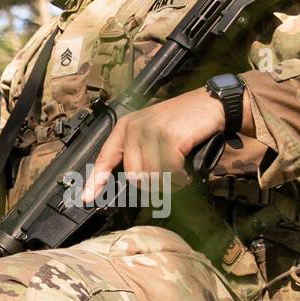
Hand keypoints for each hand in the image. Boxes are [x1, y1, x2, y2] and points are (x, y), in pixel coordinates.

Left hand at [81, 88, 226, 202]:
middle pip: (133, 176)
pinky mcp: (169, 137)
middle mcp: (134, 127)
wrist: (212, 103)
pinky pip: (170, 172)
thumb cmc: (185, 121)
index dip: (96, 179)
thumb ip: (140, 152)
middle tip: (170, 181)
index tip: (87, 197)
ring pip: (152, 177)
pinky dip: (181, 178)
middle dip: (152, 185)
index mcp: (126, 126)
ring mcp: (151, 131)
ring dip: (170, 183)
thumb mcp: (154, 131)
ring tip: (181, 174)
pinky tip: (187, 172)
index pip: (105, 156)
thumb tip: (136, 182)